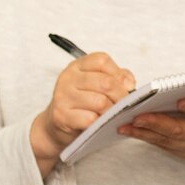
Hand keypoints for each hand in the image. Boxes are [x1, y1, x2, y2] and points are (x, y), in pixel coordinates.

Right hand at [31, 53, 135, 175]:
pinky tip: (100, 123)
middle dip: (121, 96)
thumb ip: (116, 78)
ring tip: (112, 115)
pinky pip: (90, 119)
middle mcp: (68, 78)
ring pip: (100, 102)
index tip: (126, 86)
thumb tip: (129, 84)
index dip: (118, 73)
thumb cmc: (82, 103)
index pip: (101, 60)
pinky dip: (100, 122)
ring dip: (112, 111)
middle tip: (125, 105)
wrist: (56, 124)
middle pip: (105, 82)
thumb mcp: (97, 84)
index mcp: (77, 66)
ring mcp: (62, 96)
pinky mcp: (61, 116)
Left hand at [122, 95, 184, 184]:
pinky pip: (167, 146)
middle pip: (181, 129)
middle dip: (157, 123)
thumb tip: (178, 80)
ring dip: (145, 133)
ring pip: (169, 141)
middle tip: (137, 116)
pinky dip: (149, 138)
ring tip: (125, 125)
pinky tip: (133, 131)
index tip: (179, 100)